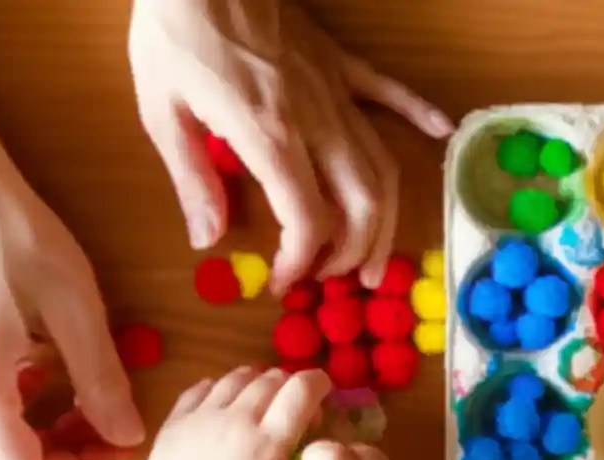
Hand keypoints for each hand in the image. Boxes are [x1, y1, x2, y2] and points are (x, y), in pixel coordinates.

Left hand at [128, 0, 453, 292]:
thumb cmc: (175, 34)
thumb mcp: (162, 111)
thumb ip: (191, 179)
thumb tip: (206, 238)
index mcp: (268, 136)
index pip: (308, 220)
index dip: (301, 262)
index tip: (283, 281)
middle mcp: (316, 121)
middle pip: (360, 205)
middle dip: (351, 255)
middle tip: (329, 279)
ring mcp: (335, 91)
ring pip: (383, 166)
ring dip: (385, 220)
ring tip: (375, 258)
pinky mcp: (341, 64)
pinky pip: (392, 93)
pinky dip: (420, 115)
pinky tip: (442, 134)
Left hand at [130, 367, 331, 459]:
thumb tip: (303, 435)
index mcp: (268, 443)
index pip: (302, 390)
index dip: (318, 382)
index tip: (322, 391)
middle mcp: (237, 420)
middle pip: (271, 378)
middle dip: (288, 384)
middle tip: (290, 406)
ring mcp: (203, 417)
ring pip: (237, 376)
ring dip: (256, 381)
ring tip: (258, 398)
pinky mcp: (176, 422)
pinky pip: (202, 388)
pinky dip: (220, 388)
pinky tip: (223, 402)